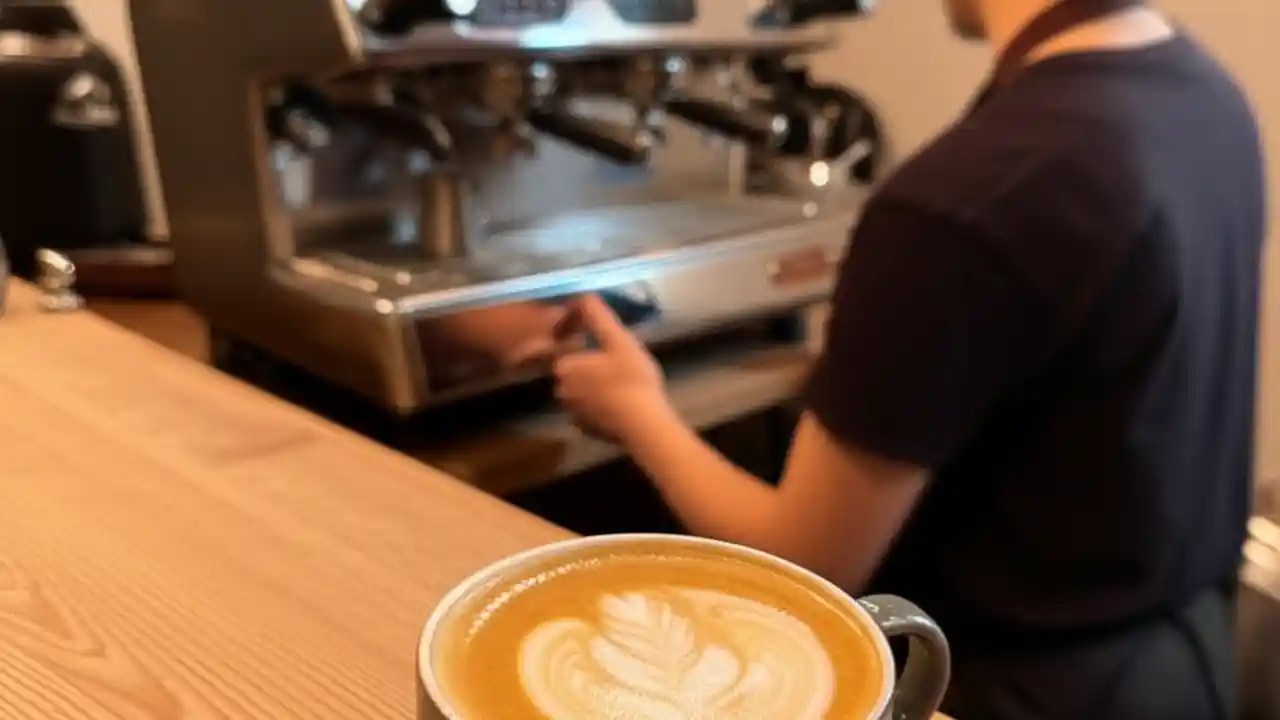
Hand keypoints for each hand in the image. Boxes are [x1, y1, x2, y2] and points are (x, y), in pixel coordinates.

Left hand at [553, 295, 672, 445]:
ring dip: (596, 386)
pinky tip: (621, 404)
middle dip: (592, 366)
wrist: (643, 425)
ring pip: (582, 392)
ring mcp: (572, 413)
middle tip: (620, 364)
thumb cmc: (631, 378)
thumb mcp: (619, 340)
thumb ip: (599, 316)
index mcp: (564, 366)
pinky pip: (590, 411)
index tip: (611, 349)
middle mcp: (561, 390)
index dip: (588, 346)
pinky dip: (602, 406)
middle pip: (575, 371)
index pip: (569, 349)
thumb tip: (584, 295)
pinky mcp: (585, 429)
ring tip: (623, 383)